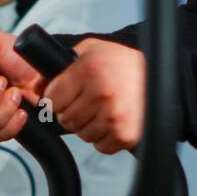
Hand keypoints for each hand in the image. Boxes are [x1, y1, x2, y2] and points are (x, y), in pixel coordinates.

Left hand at [45, 38, 145, 153]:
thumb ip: (62, 63)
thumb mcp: (91, 50)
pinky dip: (104, 137)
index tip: (67, 95)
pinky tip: (113, 120)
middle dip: (72, 111)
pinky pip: (100, 146)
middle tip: (88, 101)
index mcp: (88, 71)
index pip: (51, 99)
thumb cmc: (125, 63)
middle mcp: (100, 94)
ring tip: (104, 109)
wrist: (161, 75)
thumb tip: (35, 84)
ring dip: (88, 125)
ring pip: (81, 134)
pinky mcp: (125, 135)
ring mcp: (113, 117)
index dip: (57, 98)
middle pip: (65, 119)